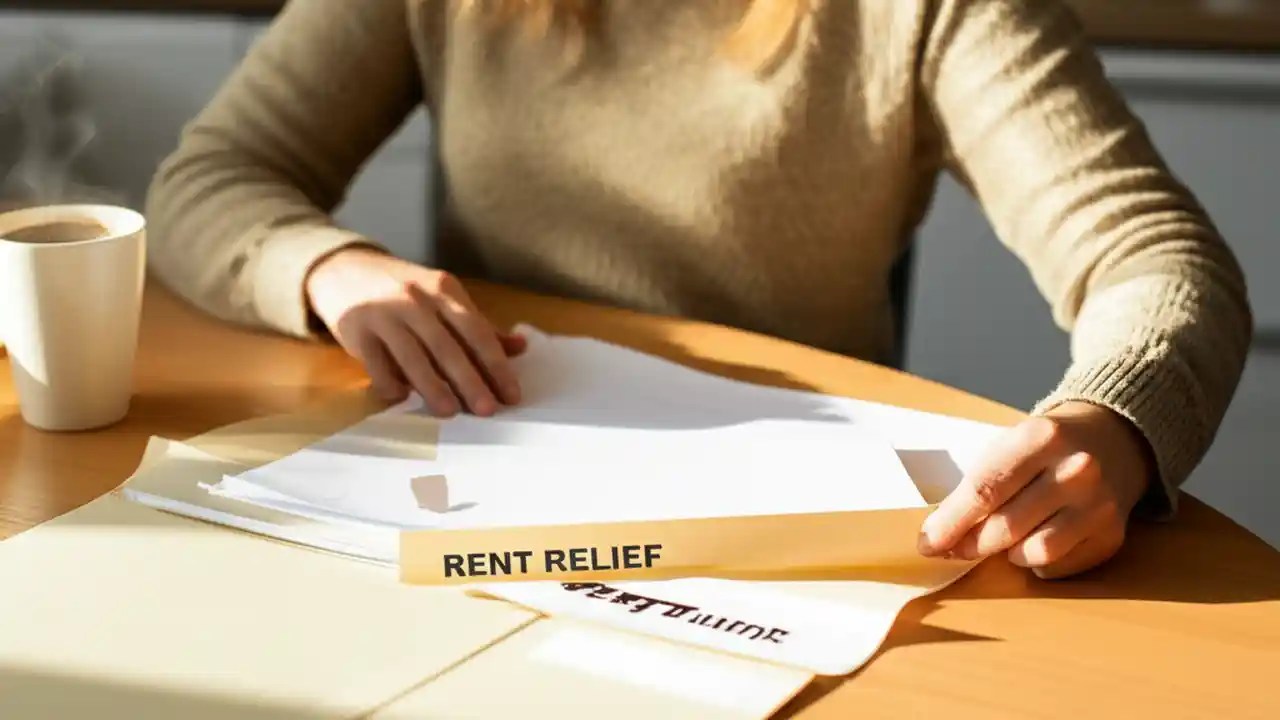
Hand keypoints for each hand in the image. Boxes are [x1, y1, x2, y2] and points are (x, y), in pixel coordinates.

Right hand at [304, 246, 525, 416]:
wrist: (343, 269)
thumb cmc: (402, 289)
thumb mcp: (441, 296)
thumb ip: (478, 325)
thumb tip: (520, 348)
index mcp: (443, 289)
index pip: (476, 331)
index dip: (496, 364)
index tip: (511, 394)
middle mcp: (414, 299)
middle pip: (447, 346)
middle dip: (470, 380)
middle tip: (487, 410)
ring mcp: (383, 314)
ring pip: (412, 355)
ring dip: (433, 386)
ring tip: (450, 412)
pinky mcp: (355, 330)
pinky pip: (376, 363)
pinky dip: (390, 383)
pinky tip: (403, 399)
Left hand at [917, 401, 1155, 578]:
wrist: (1114, 439)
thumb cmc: (1045, 446)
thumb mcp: (1011, 445)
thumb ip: (979, 484)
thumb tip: (940, 535)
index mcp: (1040, 437)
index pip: (984, 490)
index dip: (951, 522)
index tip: (928, 543)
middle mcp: (1075, 470)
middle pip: (1005, 526)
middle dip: (970, 544)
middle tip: (956, 549)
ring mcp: (1098, 504)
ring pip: (1034, 552)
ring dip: (1008, 554)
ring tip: (1004, 539)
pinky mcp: (1112, 534)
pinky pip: (1058, 566)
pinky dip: (1036, 562)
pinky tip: (1036, 540)